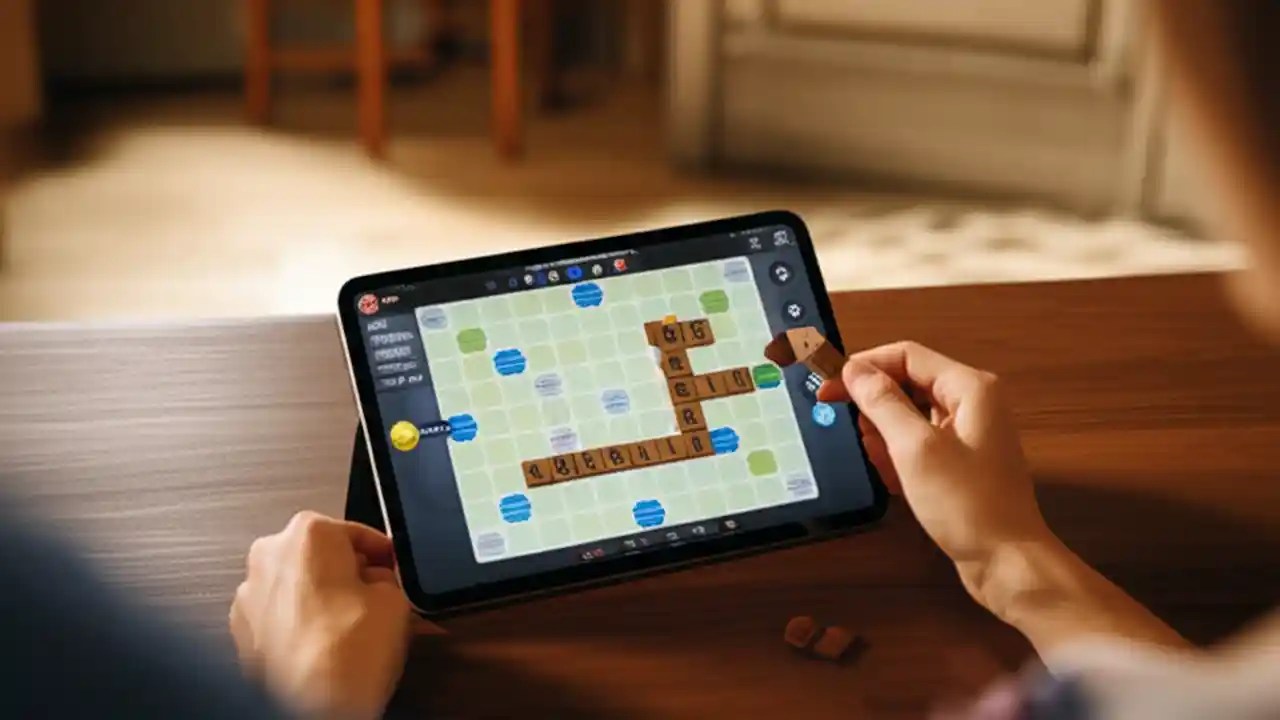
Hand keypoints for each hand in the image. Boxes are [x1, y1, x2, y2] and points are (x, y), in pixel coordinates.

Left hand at [231, 511, 412, 719]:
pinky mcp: (241, 630)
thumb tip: (377, 581)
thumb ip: (386, 577)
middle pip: (320, 554)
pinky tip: (324, 645)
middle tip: (374, 599)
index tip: (392, 567)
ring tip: (350, 629)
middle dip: (346, 573)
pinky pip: (278, 614)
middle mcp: (270, 555)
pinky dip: (298, 624)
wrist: (309, 707)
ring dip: (319, 598)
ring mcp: (250, 594)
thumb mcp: (396, 600)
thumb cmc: (345, 655)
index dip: (382, 554)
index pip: (358, 532)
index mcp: (308, 533)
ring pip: (296, 584)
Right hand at [816, 341, 1052, 606]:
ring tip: (883, 465)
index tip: (828, 387)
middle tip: (854, 435)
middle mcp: (972, 402)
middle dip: (875, 408)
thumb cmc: (966, 504)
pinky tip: (896, 482)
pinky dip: (900, 457)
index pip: (905, 355)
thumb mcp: (915, 449)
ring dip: (885, 437)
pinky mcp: (961, 461)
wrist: (1006, 562)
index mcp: (969, 388)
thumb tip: (854, 370)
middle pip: (907, 383)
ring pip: (909, 416)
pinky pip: (919, 443)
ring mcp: (968, 433)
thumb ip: (882, 403)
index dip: (863, 366)